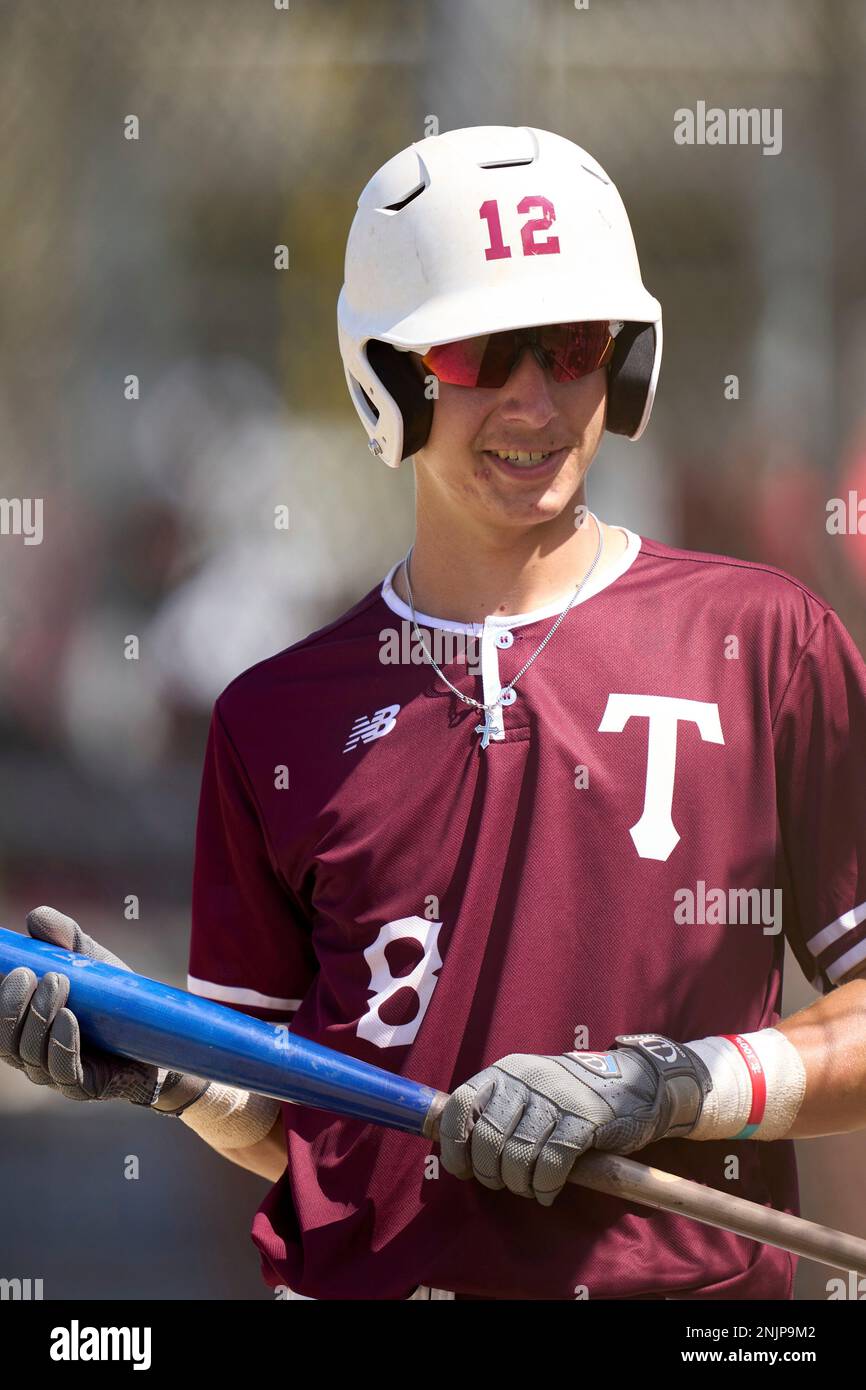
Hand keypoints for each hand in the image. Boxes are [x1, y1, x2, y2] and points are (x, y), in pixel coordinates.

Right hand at [0, 906, 198, 1107]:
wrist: (160, 1037)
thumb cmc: (114, 1000)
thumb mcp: (90, 963)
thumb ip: (65, 940)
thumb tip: (37, 918)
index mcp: (23, 1026)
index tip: (5, 966)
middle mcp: (30, 1053)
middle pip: (4, 1039)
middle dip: (10, 1004)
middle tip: (28, 972)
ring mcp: (53, 1074)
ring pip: (29, 1053)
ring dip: (39, 1016)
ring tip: (57, 982)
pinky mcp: (82, 1086)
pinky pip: (63, 1070)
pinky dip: (62, 1043)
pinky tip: (69, 1017)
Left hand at [438, 1033, 712, 1205]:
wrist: (635, 1083)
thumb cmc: (569, 1097)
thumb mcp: (527, 1089)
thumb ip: (496, 1111)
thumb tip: (458, 1149)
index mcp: (504, 1071)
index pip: (460, 1105)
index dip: (454, 1144)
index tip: (463, 1169)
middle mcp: (525, 1079)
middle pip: (487, 1138)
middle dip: (491, 1173)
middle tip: (505, 1184)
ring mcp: (556, 1098)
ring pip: (518, 1154)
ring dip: (520, 1183)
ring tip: (530, 1188)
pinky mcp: (585, 1119)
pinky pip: (552, 1163)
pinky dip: (546, 1185)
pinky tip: (549, 1190)